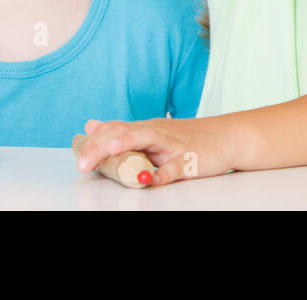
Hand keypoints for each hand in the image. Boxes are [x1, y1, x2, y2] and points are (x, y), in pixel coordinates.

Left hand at [76, 116, 239, 186]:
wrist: (228, 136)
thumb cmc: (190, 139)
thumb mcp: (154, 132)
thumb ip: (123, 131)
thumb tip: (91, 126)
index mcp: (146, 129)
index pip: (115, 129)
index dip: (95, 141)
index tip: (78, 155)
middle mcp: (157, 133)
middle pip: (125, 133)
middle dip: (102, 147)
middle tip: (83, 164)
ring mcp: (174, 145)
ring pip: (147, 140)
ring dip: (126, 146)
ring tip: (109, 152)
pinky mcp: (190, 159)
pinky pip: (175, 166)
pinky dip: (163, 173)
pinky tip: (151, 179)